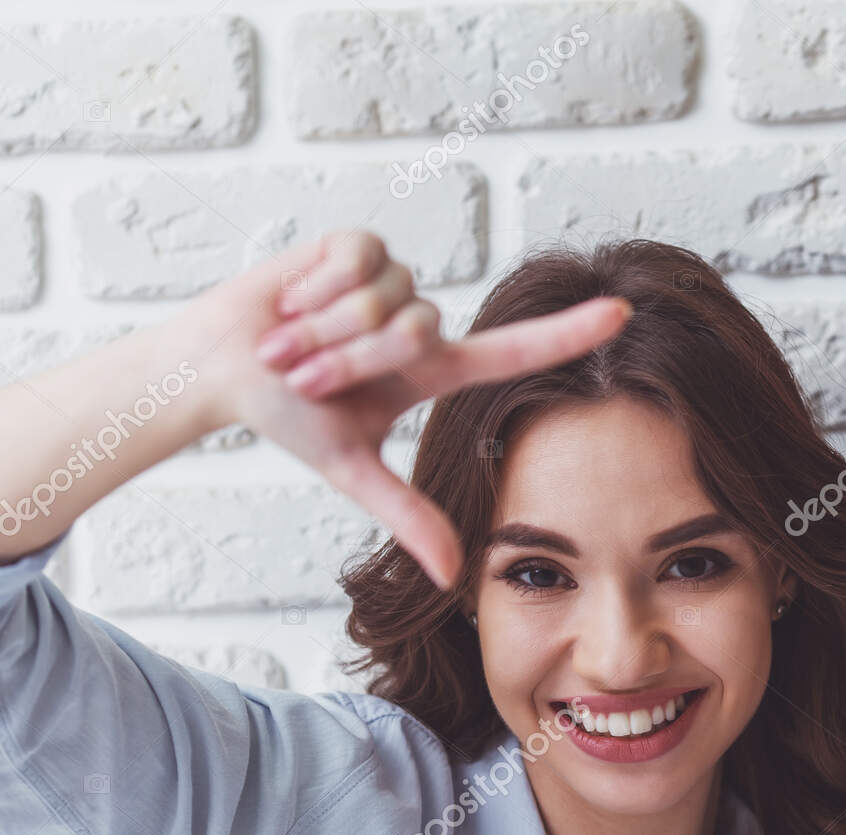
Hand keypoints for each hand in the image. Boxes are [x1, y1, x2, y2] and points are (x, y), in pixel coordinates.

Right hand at [192, 230, 628, 589]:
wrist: (222, 367)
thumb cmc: (289, 416)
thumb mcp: (351, 469)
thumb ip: (408, 515)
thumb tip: (452, 578)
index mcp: (432, 369)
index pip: (515, 351)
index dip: (569, 333)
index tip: (623, 313)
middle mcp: (421, 321)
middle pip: (414, 334)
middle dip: (349, 360)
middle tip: (303, 376)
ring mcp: (393, 279)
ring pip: (383, 302)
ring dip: (324, 331)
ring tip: (292, 341)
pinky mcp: (358, 245)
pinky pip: (355, 265)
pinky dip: (313, 290)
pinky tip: (291, 300)